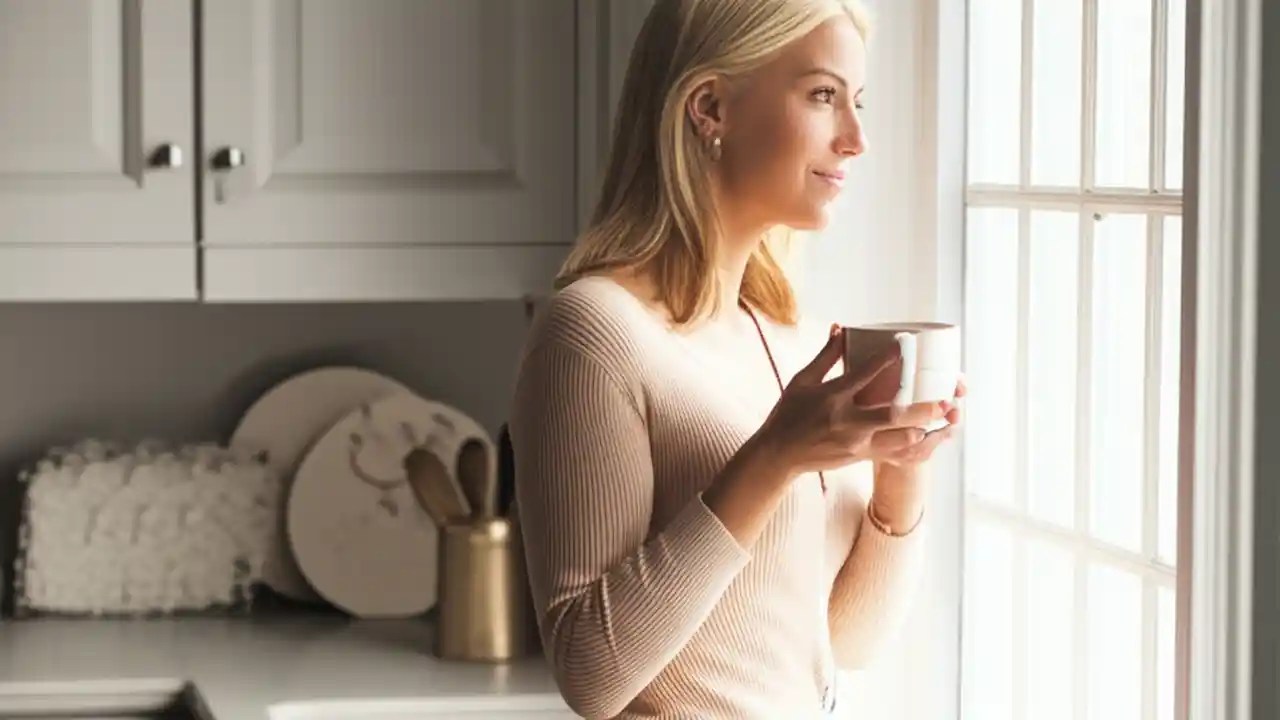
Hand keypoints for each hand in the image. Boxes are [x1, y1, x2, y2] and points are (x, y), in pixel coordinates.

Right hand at [752, 331, 949, 478]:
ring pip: (900, 441)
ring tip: (948, 419)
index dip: (886, 359)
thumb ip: (827, 356)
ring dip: (927, 430)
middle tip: (947, 400)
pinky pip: (895, 455)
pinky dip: (917, 447)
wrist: (779, 454)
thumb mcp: (803, 381)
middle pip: (892, 416)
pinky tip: (933, 438)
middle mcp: (847, 422)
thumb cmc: (789, 413)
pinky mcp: (860, 457)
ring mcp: (856, 444)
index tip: (904, 345)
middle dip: (923, 409)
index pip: (864, 375)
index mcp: (832, 398)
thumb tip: (840, 328)